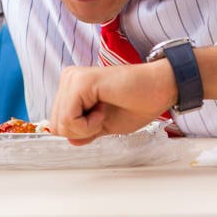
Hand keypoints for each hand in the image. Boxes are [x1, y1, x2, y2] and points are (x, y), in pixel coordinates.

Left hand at [49, 61, 176, 144]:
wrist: (159, 89)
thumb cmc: (138, 103)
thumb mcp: (104, 125)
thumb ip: (83, 131)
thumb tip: (69, 139)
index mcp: (73, 86)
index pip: (58, 124)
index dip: (81, 132)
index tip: (102, 117)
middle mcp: (69, 78)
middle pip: (57, 126)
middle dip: (81, 131)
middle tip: (104, 115)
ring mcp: (73, 78)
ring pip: (61, 124)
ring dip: (86, 127)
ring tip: (105, 110)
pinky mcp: (81, 82)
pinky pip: (70, 119)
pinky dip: (88, 125)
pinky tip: (104, 109)